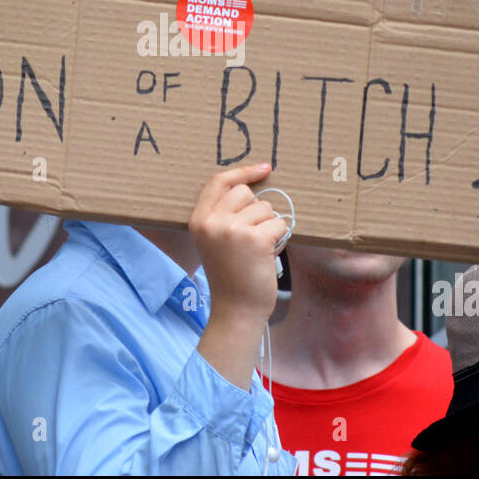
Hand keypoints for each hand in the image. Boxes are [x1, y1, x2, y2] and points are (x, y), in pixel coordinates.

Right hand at [189, 163, 289, 326]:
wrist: (236, 309)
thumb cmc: (231, 275)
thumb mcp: (215, 240)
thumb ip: (224, 214)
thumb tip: (255, 186)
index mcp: (198, 220)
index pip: (219, 182)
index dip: (242, 172)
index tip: (264, 168)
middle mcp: (212, 222)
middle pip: (245, 192)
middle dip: (257, 210)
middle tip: (253, 235)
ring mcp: (232, 229)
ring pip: (265, 208)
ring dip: (269, 227)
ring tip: (257, 250)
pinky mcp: (255, 239)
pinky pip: (279, 224)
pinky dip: (279, 238)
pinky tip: (267, 255)